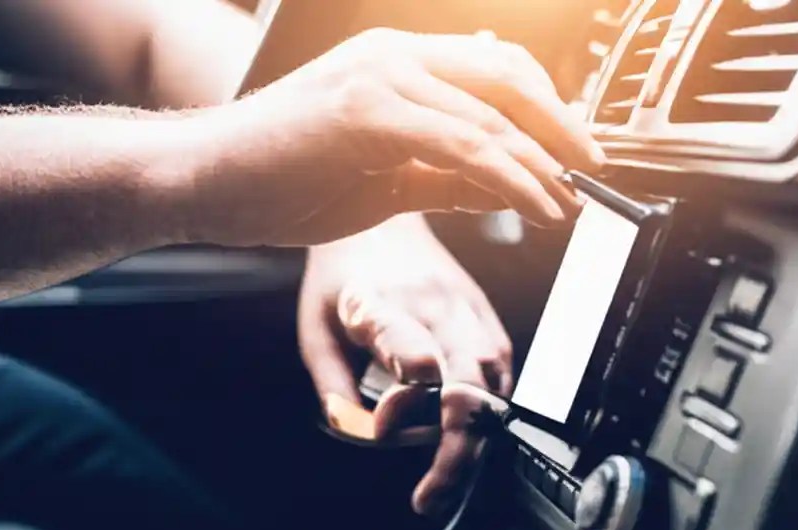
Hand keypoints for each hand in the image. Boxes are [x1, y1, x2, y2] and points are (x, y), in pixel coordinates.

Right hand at [184, 27, 602, 246]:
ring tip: (572, 200)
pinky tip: (538, 204)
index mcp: (396, 63)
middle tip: (595, 169)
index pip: (495, 71)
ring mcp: (380, 77)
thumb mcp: (386, 180)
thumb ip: (447, 177)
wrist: (202, 183)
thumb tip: (506, 188)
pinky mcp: (368, 112)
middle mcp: (393, 56)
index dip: (547, 110)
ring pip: (492, 113)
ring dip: (544, 162)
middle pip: (509, 77)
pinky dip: (512, 177)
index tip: (577, 152)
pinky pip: (464, 144)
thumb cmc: (280, 179)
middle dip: (562, 127)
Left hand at [298, 214, 511, 515]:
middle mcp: (434, 306)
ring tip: (446, 480)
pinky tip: (464, 438)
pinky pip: (502, 378)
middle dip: (457, 447)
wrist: (383, 222)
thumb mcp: (316, 328)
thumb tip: (361, 434)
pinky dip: (488, 415)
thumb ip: (333, 384)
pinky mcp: (489, 320)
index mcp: (380, 302)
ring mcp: (469, 312)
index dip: (404, 398)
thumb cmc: (344, 275)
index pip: (408, 348)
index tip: (383, 429)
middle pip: (467, 384)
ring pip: (494, 387)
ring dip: (475, 440)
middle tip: (432, 494)